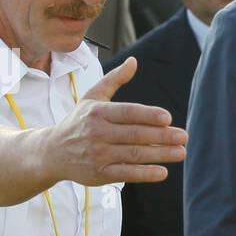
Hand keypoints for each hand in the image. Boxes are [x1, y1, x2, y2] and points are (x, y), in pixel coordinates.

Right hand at [45, 57, 186, 185]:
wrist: (52, 152)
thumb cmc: (78, 121)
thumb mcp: (92, 97)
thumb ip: (114, 79)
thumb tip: (134, 61)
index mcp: (98, 112)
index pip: (128, 113)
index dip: (148, 115)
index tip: (168, 118)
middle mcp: (98, 133)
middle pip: (135, 135)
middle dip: (162, 136)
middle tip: (183, 136)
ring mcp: (98, 154)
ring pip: (134, 154)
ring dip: (160, 154)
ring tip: (181, 152)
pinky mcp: (99, 174)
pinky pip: (126, 173)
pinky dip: (145, 173)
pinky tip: (163, 171)